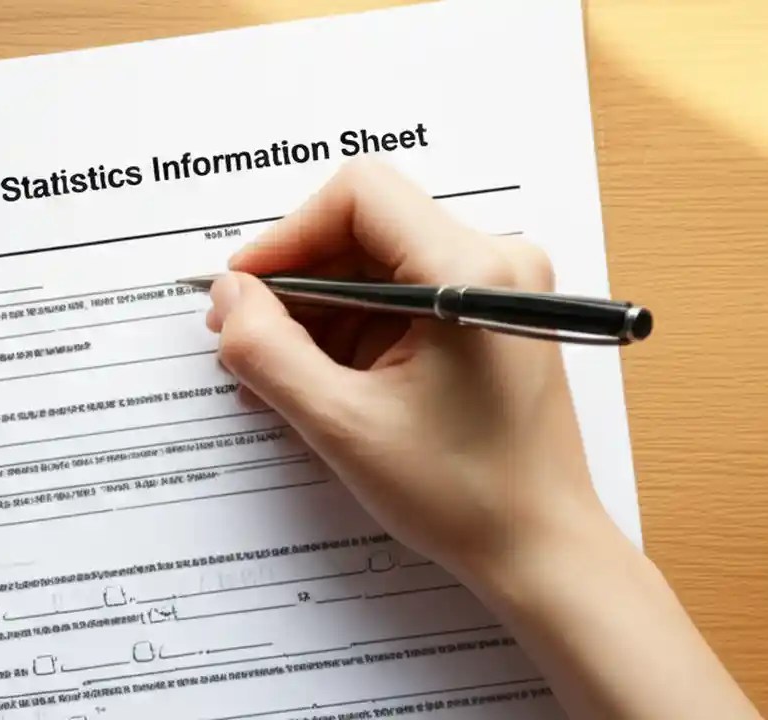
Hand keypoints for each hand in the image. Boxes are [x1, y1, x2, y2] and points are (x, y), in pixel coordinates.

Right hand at [205, 159, 604, 587]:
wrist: (538, 548)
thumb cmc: (464, 494)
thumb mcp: (342, 424)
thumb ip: (269, 351)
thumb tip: (229, 297)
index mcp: (470, 273)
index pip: (359, 196)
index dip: (287, 236)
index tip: (245, 288)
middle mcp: (495, 262)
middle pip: (365, 227)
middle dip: (297, 280)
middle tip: (247, 335)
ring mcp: (495, 287)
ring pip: (376, 263)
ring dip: (319, 311)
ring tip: (280, 375)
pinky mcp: (487, 315)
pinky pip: (400, 295)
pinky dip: (352, 330)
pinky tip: (321, 380)